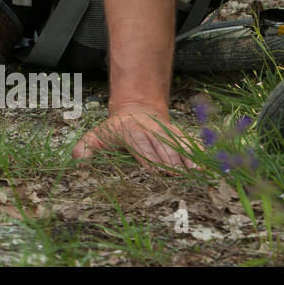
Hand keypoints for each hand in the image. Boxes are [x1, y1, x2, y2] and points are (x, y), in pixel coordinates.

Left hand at [72, 103, 198, 171]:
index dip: (149, 158)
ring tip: (195, 173)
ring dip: (187, 157)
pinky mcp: (178, 133)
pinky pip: (189, 142)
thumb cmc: (116, 128)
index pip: (140, 145)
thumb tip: (77, 159)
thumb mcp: (98, 134)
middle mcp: (151, 129)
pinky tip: (205, 165)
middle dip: (170, 161)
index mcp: (131, 131)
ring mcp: (166, 130)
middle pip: (162, 146)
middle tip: (177, 177)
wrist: (136, 107)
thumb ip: (87, 146)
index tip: (155, 172)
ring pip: (178, 143)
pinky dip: (198, 152)